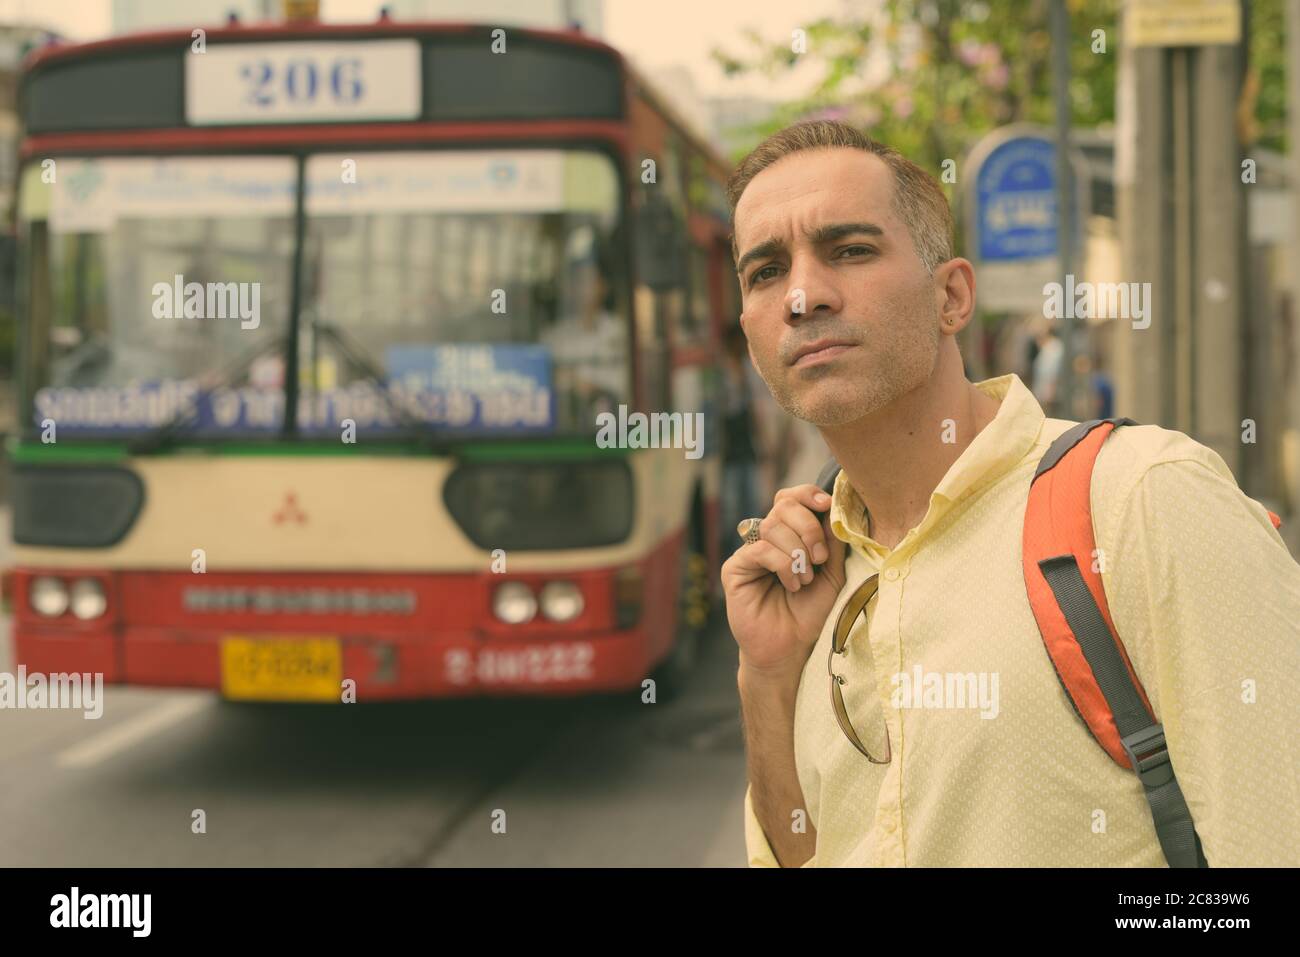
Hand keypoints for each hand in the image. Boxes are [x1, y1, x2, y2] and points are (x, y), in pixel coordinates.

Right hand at [721, 484, 847, 682]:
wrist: (790, 649)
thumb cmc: (809, 614)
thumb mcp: (831, 574)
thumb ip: (832, 542)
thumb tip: (833, 509)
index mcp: (788, 535)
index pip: (791, 499)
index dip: (807, 495)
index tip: (827, 505)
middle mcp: (766, 539)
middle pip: (783, 506)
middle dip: (808, 527)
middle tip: (820, 558)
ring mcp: (749, 552)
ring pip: (772, 526)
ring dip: (798, 553)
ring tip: (805, 579)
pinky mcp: (734, 569)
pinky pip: (760, 550)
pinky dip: (783, 565)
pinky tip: (792, 585)